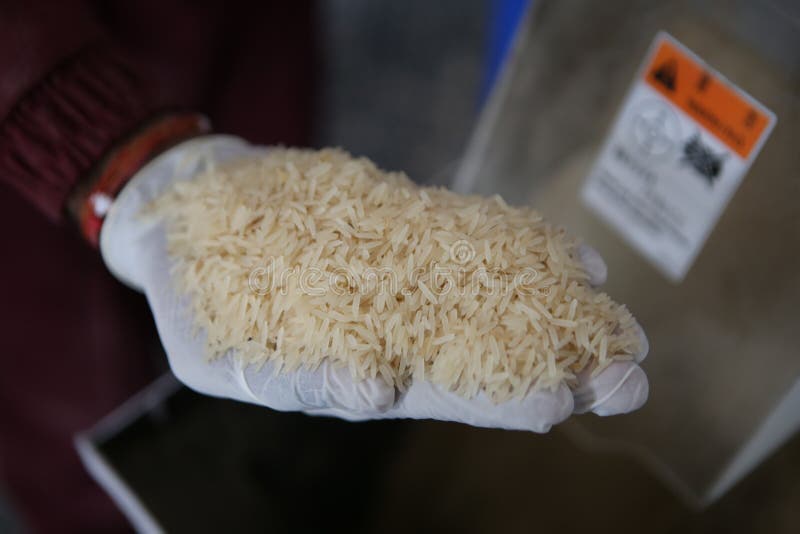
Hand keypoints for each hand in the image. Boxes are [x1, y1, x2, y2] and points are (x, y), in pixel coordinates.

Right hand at [101, 135, 647, 431]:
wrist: (187, 210)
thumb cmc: (191, 287)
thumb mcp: (217, 347)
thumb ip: (294, 375)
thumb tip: (371, 392)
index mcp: (357, 375)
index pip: (442, 398)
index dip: (503, 403)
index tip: (560, 404)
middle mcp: (396, 335)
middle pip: (491, 360)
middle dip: (559, 369)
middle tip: (630, 376)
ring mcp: (408, 285)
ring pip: (496, 306)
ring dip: (558, 311)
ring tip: (617, 312)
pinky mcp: (407, 238)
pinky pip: (475, 249)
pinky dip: (524, 252)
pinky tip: (574, 258)